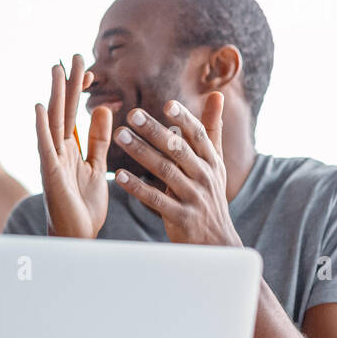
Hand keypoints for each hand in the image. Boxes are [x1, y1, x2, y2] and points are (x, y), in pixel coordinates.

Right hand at [34, 53, 112, 238]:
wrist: (77, 236)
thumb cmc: (83, 205)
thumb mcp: (96, 166)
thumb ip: (97, 140)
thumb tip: (102, 109)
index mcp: (71, 148)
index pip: (76, 112)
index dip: (81, 91)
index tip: (89, 69)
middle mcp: (59, 149)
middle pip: (65, 110)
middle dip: (69, 83)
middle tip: (72, 56)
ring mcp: (53, 159)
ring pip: (54, 121)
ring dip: (55, 95)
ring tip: (55, 70)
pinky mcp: (51, 173)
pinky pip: (45, 146)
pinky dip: (42, 127)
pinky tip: (41, 107)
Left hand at [109, 92, 242, 246]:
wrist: (217, 242)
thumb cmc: (209, 195)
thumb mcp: (215, 163)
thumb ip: (211, 130)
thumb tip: (216, 95)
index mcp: (210, 161)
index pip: (198, 135)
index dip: (185, 119)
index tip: (168, 104)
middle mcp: (204, 176)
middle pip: (178, 150)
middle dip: (155, 131)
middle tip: (132, 114)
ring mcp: (193, 197)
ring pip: (166, 171)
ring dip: (141, 152)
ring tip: (119, 136)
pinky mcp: (181, 217)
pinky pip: (156, 200)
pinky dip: (137, 187)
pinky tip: (119, 175)